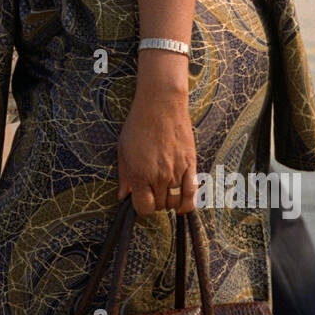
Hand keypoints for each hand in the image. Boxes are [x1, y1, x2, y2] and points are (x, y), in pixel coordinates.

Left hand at [117, 84, 196, 216]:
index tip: (141, 199)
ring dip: (170, 201)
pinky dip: (188, 202)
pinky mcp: (191, 165)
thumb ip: (124, 177)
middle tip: (152, 190)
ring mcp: (176, 172)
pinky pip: (192, 193)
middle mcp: (159, 177)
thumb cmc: (138, 125)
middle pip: (160, 206)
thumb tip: (122, 197)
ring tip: (165, 191)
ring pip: (176, 202)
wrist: (161, 105)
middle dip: (155, 202)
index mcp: (139, 174)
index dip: (142, 207)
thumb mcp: (123, 150)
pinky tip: (182, 203)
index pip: (144, 208)